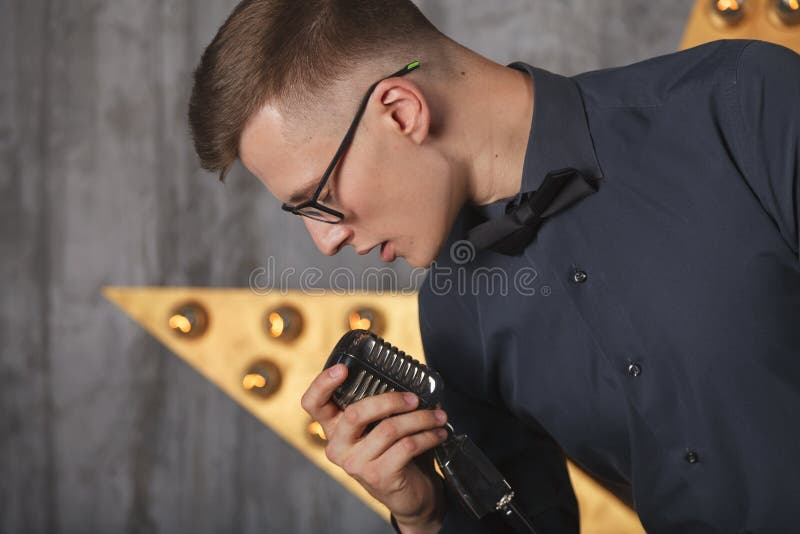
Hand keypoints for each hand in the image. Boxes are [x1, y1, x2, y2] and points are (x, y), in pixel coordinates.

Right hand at [300, 364, 448, 532]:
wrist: (410, 496)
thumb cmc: (395, 454)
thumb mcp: (381, 427)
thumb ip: (384, 405)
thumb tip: (414, 381)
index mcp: (334, 428)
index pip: (313, 404)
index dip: (322, 384)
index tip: (343, 368)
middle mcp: (337, 446)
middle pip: (355, 412)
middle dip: (390, 400)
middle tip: (414, 398)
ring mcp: (355, 463)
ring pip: (389, 429)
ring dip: (421, 419)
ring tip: (438, 416)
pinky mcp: (377, 476)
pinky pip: (406, 446)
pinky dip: (428, 436)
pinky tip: (438, 433)